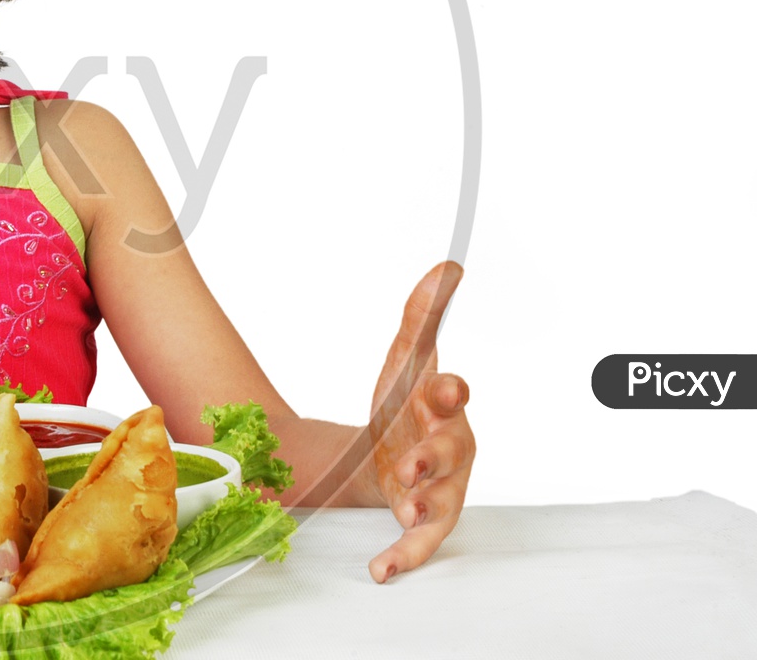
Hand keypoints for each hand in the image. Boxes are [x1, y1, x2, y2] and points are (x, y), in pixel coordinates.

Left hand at [364, 261, 473, 582]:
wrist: (385, 453)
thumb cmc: (404, 404)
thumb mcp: (404, 360)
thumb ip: (421, 317)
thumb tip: (445, 267)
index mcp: (443, 406)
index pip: (451, 396)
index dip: (448, 392)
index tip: (443, 388)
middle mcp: (450, 449)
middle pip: (453, 450)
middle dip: (435, 454)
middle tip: (411, 459)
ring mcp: (438, 487)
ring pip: (443, 499)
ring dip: (425, 504)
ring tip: (405, 509)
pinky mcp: (421, 518)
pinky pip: (420, 542)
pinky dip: (404, 556)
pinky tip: (381, 568)